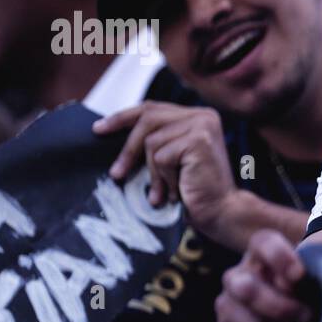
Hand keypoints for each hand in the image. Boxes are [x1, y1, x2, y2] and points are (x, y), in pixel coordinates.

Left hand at [94, 102, 238, 243]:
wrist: (222, 212)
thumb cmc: (195, 190)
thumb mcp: (173, 159)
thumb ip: (156, 140)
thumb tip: (113, 131)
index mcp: (198, 116)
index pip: (152, 108)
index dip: (123, 117)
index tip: (99, 129)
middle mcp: (203, 116)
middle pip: (148, 119)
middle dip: (128, 148)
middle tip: (117, 173)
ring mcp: (203, 126)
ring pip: (152, 141)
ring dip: (153, 172)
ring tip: (162, 192)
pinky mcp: (199, 141)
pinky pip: (162, 157)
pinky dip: (164, 179)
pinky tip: (176, 192)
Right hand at [215, 229, 312, 321]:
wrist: (281, 319)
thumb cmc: (302, 291)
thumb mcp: (311, 280)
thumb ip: (317, 277)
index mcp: (260, 253)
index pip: (263, 243)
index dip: (280, 258)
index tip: (301, 276)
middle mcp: (237, 276)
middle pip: (247, 289)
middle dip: (282, 309)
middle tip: (310, 319)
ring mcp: (227, 304)